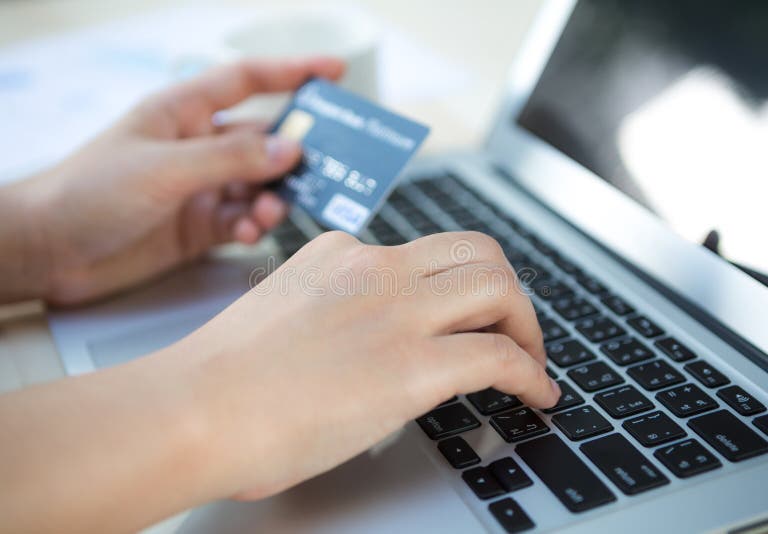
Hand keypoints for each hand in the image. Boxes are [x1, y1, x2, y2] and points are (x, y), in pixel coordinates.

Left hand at [19, 58, 343, 304]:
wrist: (49, 251)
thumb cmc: (90, 191)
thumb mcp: (165, 168)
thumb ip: (231, 160)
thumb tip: (291, 150)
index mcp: (183, 112)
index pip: (246, 81)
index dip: (291, 72)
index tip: (335, 73)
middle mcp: (197, 147)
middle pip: (262, 140)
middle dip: (293, 152)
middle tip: (326, 166)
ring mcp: (199, 188)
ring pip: (258, 186)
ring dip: (272, 198)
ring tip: (271, 212)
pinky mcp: (198, 227)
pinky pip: (242, 221)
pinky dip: (254, 226)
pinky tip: (249, 233)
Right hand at [166, 231, 560, 500]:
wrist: (192, 408)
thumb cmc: (218, 380)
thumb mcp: (283, 316)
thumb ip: (330, 314)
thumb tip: (361, 347)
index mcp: (340, 255)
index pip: (423, 254)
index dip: (455, 286)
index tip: (468, 312)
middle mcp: (375, 270)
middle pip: (477, 252)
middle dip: (508, 292)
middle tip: (514, 329)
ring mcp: (396, 313)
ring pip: (499, 288)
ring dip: (528, 326)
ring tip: (532, 361)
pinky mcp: (412, 365)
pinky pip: (499, 357)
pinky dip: (531, 374)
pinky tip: (536, 394)